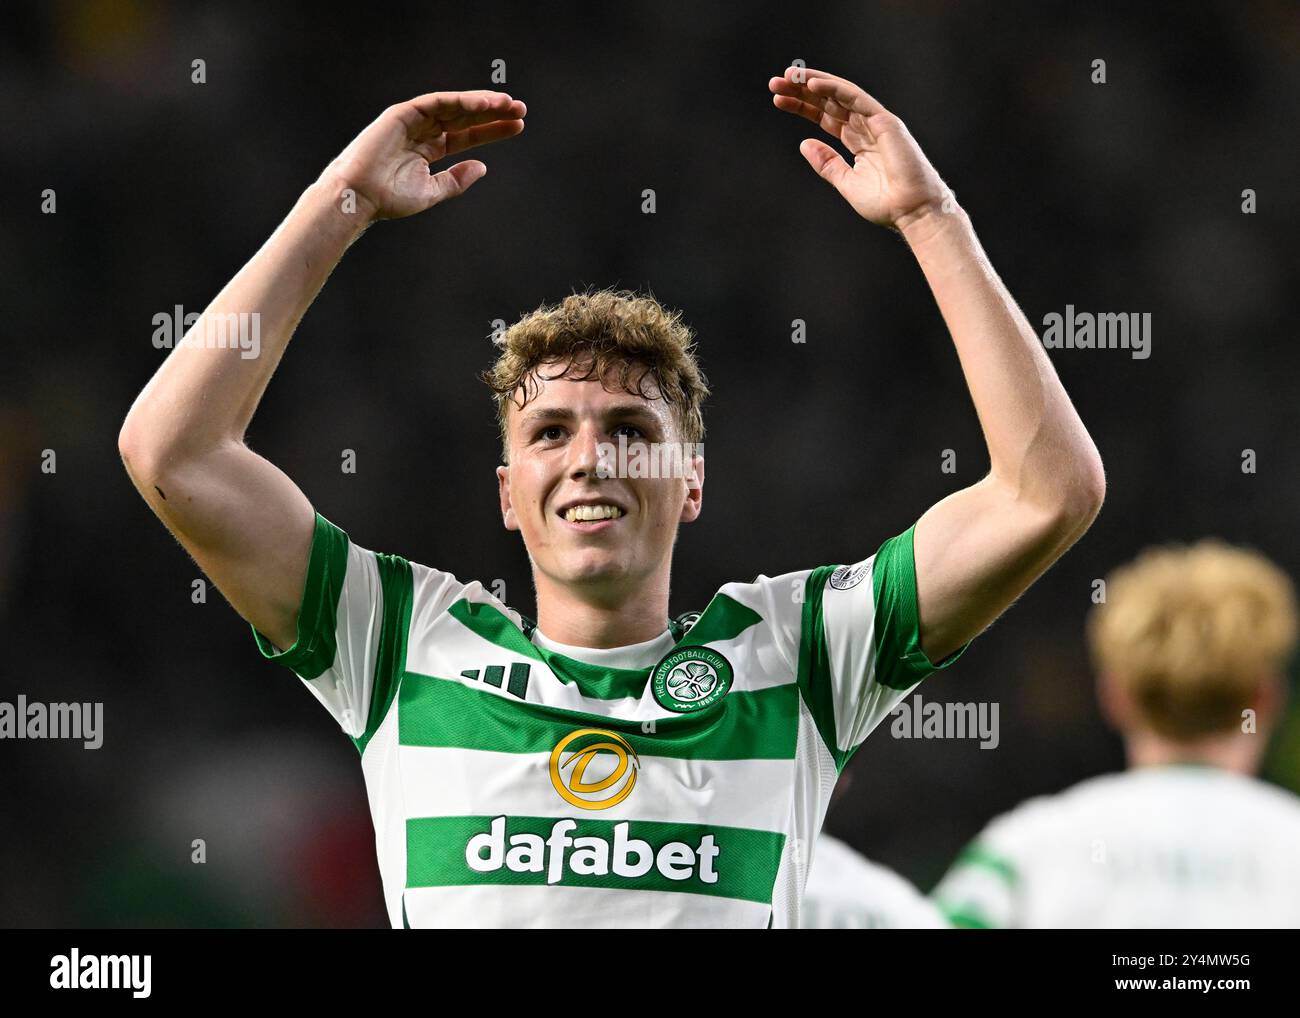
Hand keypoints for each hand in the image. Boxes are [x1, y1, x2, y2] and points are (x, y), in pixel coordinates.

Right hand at [321, 90, 526, 221]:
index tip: (518, 127)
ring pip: (455, 106)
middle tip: (522, 110)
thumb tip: (482, 167)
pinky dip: (461, 101)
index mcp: (430, 149)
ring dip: (482, 103)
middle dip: (493, 112)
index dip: (492, 130)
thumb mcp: (431, 192)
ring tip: (509, 105)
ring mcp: (414, 120)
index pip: (467, 135)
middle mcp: (423, 131)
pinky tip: (484, 104)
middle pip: (465, 117)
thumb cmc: (389, 199)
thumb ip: (456, 180)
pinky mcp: (403, 113)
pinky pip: (438, 102)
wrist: (360, 197)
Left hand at [768, 67, 948, 231]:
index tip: (778, 99)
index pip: (826, 117)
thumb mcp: (847, 182)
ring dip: (812, 83)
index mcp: (858, 142)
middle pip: (829, 102)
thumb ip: (827, 164)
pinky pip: (856, 98)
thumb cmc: (885, 203)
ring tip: (787, 77)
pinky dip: (834, 88)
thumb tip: (805, 144)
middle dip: (802, 91)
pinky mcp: (885, 121)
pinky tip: (812, 84)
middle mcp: (866, 127)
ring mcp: (876, 122)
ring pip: (840, 95)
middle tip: (775, 82)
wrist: (911, 212)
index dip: (802, 106)